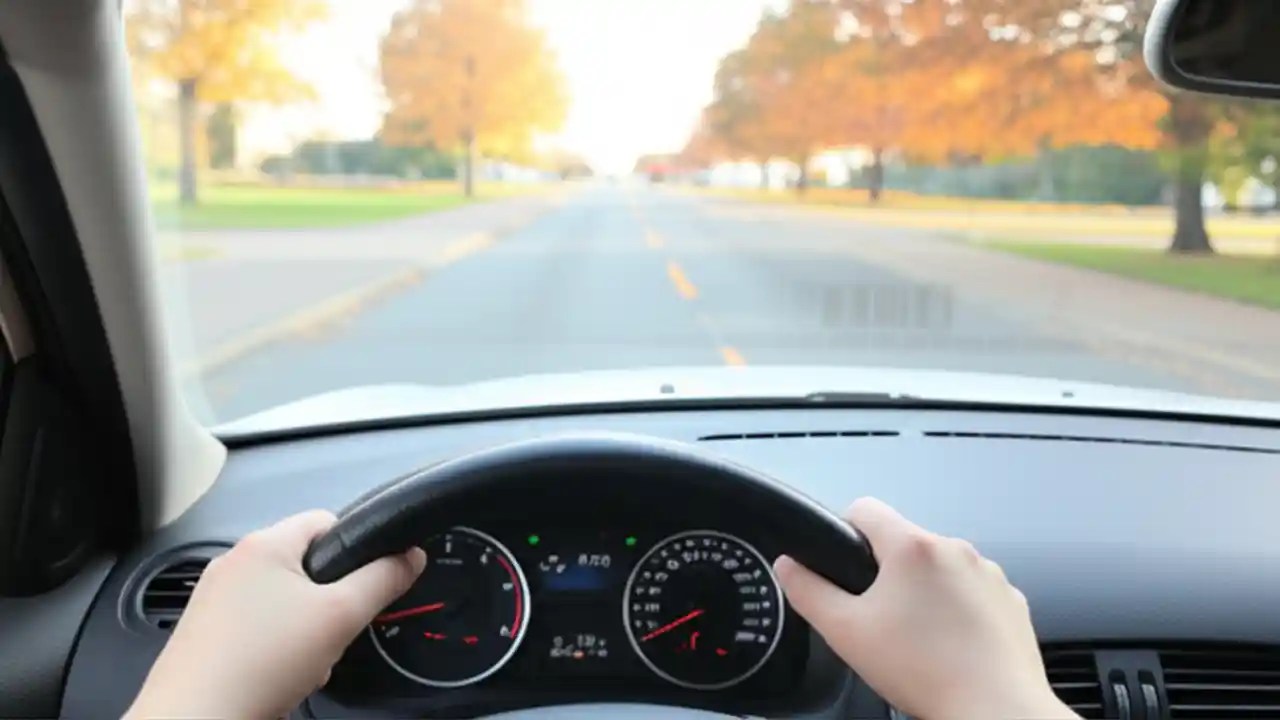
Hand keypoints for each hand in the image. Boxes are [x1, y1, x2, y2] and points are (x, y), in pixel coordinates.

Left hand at [125, 511, 425, 719]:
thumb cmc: (263, 661)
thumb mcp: (341, 616)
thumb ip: (383, 579)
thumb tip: (411, 556)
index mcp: (263, 543)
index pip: (327, 521)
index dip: (357, 550)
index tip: (366, 587)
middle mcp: (232, 562)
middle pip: (306, 566)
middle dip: (329, 600)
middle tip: (334, 632)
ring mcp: (213, 599)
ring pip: (284, 601)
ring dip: (304, 628)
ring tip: (305, 662)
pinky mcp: (204, 634)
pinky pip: (258, 628)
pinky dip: (275, 647)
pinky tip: (278, 675)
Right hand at [774, 498, 1076, 719]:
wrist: (995, 711)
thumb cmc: (923, 671)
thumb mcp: (845, 632)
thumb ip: (808, 591)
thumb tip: (788, 565)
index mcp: (912, 547)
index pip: (864, 509)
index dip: (844, 533)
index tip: (844, 568)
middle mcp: (956, 550)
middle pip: (904, 543)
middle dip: (886, 574)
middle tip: (878, 620)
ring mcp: (990, 575)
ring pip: (940, 569)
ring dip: (925, 592)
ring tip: (918, 639)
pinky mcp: (1011, 601)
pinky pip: (973, 593)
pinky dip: (959, 611)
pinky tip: (952, 647)